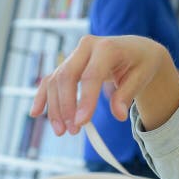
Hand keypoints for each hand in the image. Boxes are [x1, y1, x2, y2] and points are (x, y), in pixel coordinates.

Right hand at [30, 35, 178, 135]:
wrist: (137, 49)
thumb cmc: (141, 62)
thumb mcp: (142, 76)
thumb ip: (127, 94)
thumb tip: (119, 115)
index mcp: (107, 47)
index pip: (92, 75)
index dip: (85, 99)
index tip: (81, 122)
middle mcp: (87, 47)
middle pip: (67, 76)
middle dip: (66, 106)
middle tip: (72, 131)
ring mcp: (75, 54)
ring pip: (57, 80)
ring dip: (55, 107)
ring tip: (62, 131)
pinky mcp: (68, 63)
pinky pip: (51, 79)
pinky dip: (43, 96)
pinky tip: (36, 113)